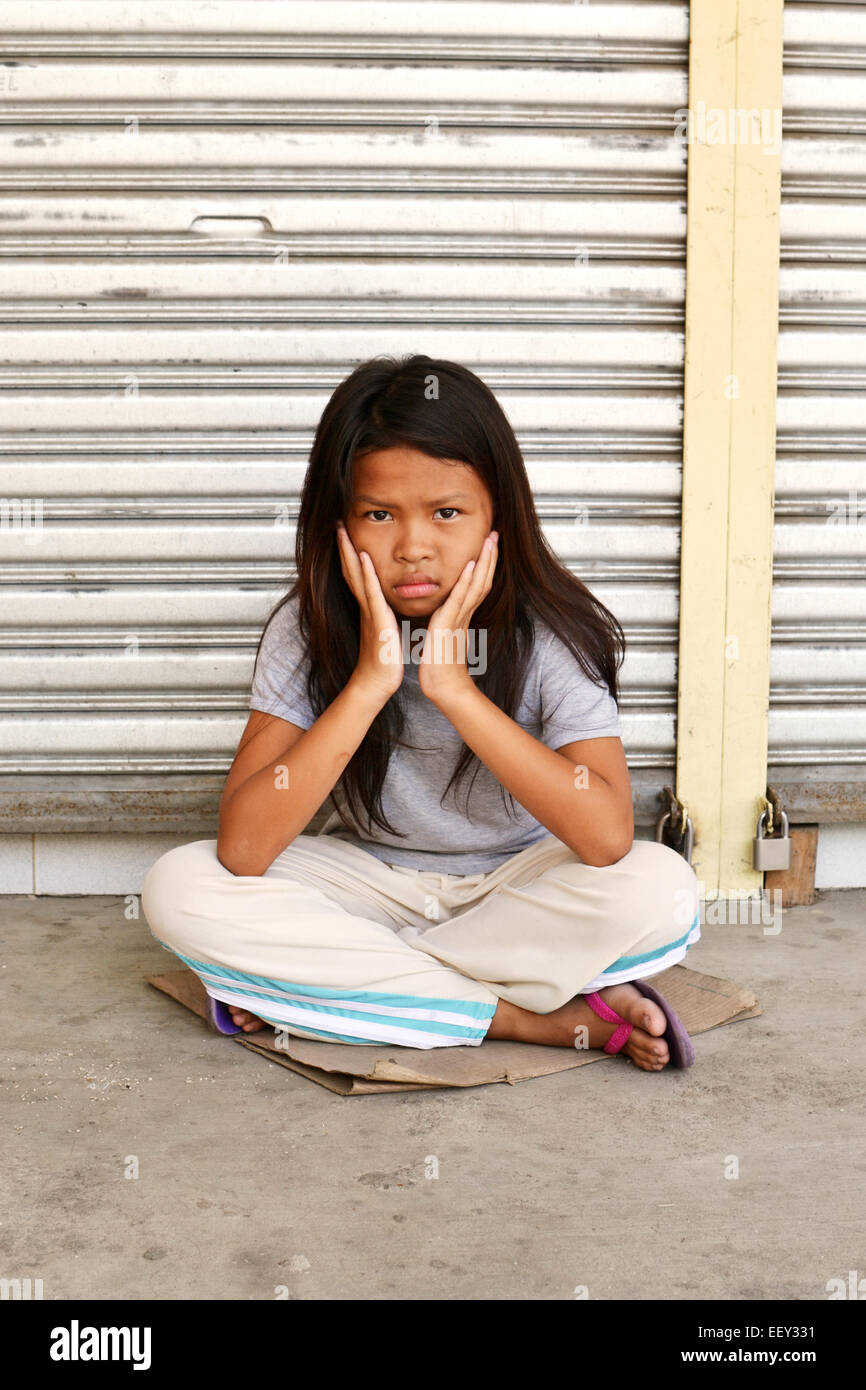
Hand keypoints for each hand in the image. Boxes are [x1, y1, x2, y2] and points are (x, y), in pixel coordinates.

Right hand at [335, 522, 403, 701]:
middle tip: (337, 523)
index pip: (358, 575)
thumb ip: (384, 617)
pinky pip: (370, 593)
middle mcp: (365, 606)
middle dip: (344, 546)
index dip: (351, 553)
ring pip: (357, 576)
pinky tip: (363, 557)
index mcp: (370, 608)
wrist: (377, 683)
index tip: (347, 533)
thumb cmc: (383, 662)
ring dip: (349, 552)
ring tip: (343, 530)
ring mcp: (369, 612)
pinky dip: (366, 574)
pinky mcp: (377, 621)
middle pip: (351, 569)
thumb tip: (388, 607)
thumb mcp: (384, 632)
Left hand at [417, 529, 497, 706]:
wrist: (444, 688)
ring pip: (476, 585)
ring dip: (484, 561)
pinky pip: (459, 600)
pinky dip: (465, 582)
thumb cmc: (442, 668)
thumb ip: (446, 624)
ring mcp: (459, 619)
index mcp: (462, 616)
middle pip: (483, 579)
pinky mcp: (448, 625)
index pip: (477, 584)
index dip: (484, 564)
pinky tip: (470, 566)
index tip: (488, 545)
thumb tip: (444, 617)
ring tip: (490, 540)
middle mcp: (464, 614)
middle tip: (495, 533)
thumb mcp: (444, 638)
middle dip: (490, 556)